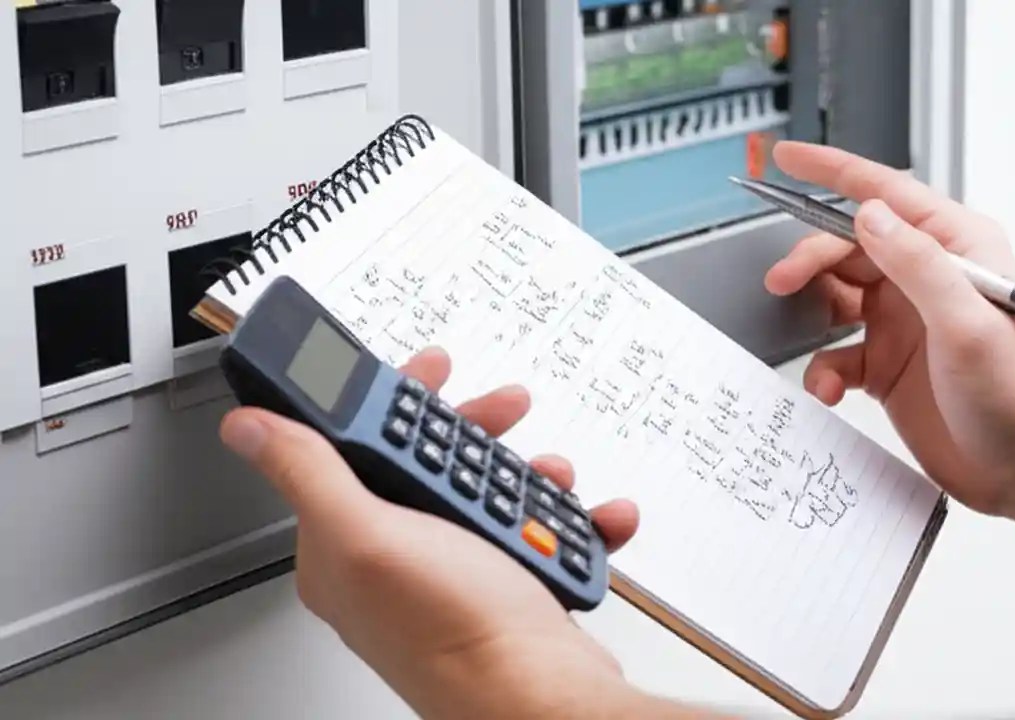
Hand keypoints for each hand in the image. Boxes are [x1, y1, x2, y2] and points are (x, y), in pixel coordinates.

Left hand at [219, 348, 640, 718]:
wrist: (539, 700)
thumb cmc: (454, 635)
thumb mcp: (369, 536)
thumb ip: (308, 473)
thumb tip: (248, 427)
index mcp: (344, 545)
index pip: (351, 449)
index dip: (391, 400)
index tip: (429, 370)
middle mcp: (394, 562)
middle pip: (427, 464)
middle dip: (475, 431)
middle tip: (505, 408)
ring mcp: (453, 576)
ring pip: (487, 496)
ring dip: (529, 476)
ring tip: (552, 477)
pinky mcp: (504, 593)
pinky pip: (538, 537)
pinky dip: (570, 523)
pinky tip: (589, 520)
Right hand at [764, 142, 1014, 515]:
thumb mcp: (966, 323)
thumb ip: (917, 264)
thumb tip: (870, 215)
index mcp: (956, 249)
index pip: (886, 193)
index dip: (833, 171)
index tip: (788, 156)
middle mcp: (927, 279)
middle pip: (848, 246)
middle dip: (809, 257)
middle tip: (781, 279)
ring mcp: (905, 322)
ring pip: (836, 295)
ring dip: (811, 311)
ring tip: (800, 330)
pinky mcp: (888, 365)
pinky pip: (836, 353)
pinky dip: (823, 369)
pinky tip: (829, 387)